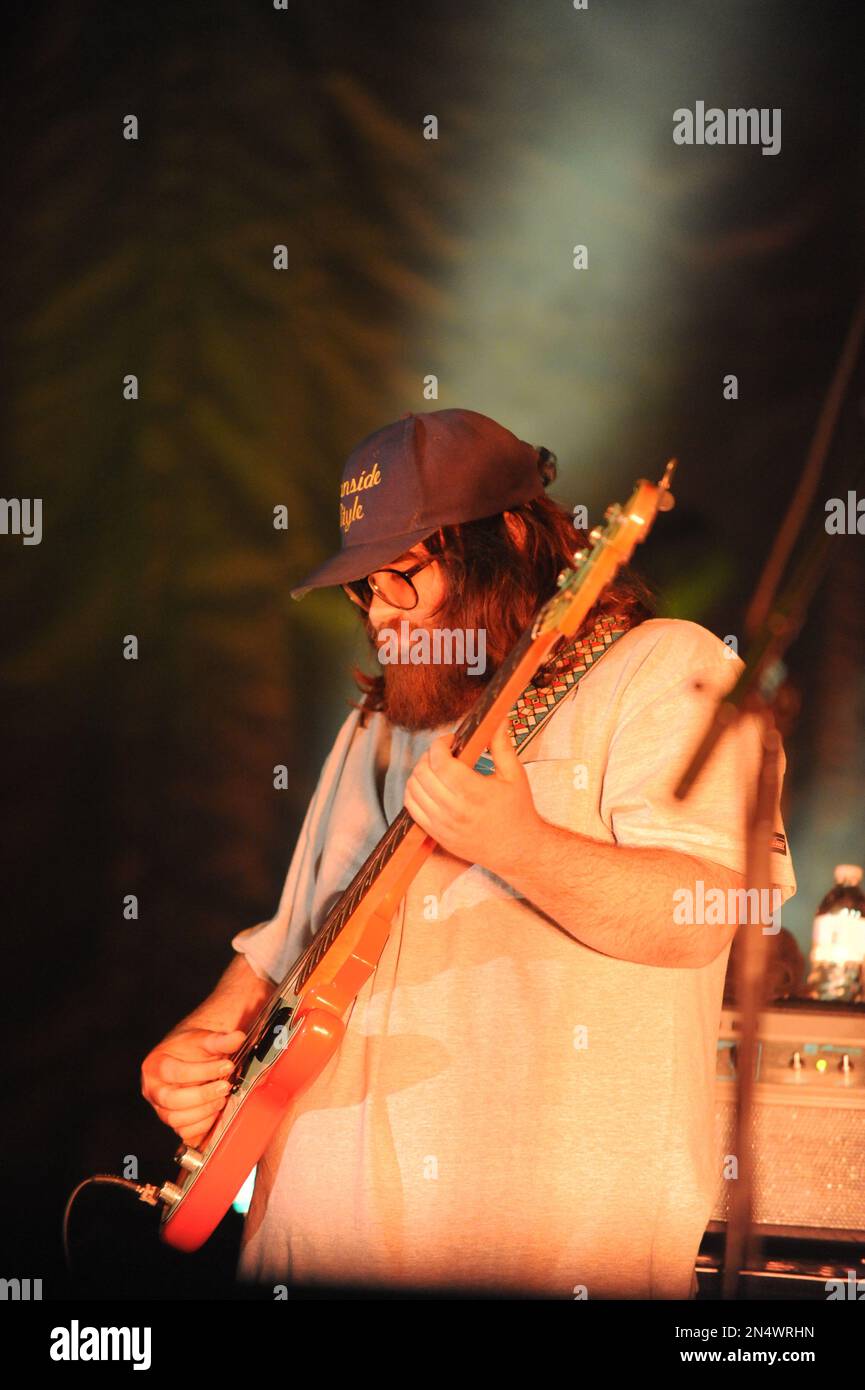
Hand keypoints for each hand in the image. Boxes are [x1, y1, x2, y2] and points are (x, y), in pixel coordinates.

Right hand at [140, 1027, 244, 1147]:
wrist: (187, 1056)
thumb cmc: (190, 1049)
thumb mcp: (204, 1039)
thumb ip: (220, 1040)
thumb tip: (237, 1038)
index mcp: (155, 1065)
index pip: (175, 1072)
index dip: (204, 1071)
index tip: (227, 1066)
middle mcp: (153, 1088)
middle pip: (172, 1099)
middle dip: (203, 1095)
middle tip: (225, 1087)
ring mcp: (160, 1107)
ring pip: (176, 1119)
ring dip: (204, 1111)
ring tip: (222, 1099)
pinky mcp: (171, 1120)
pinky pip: (183, 1131)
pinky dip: (202, 1124)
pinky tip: (215, 1111)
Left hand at [403, 716, 541, 877]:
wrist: (518, 850)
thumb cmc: (518, 811)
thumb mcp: (515, 775)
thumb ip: (502, 746)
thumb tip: (498, 719)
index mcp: (474, 793)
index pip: (441, 762)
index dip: (439, 745)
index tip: (450, 740)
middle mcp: (455, 810)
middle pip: (423, 773)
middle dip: (429, 756)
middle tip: (443, 753)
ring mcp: (443, 825)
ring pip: (413, 789)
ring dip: (420, 772)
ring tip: (436, 768)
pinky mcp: (437, 835)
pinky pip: (411, 809)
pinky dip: (414, 792)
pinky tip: (428, 786)